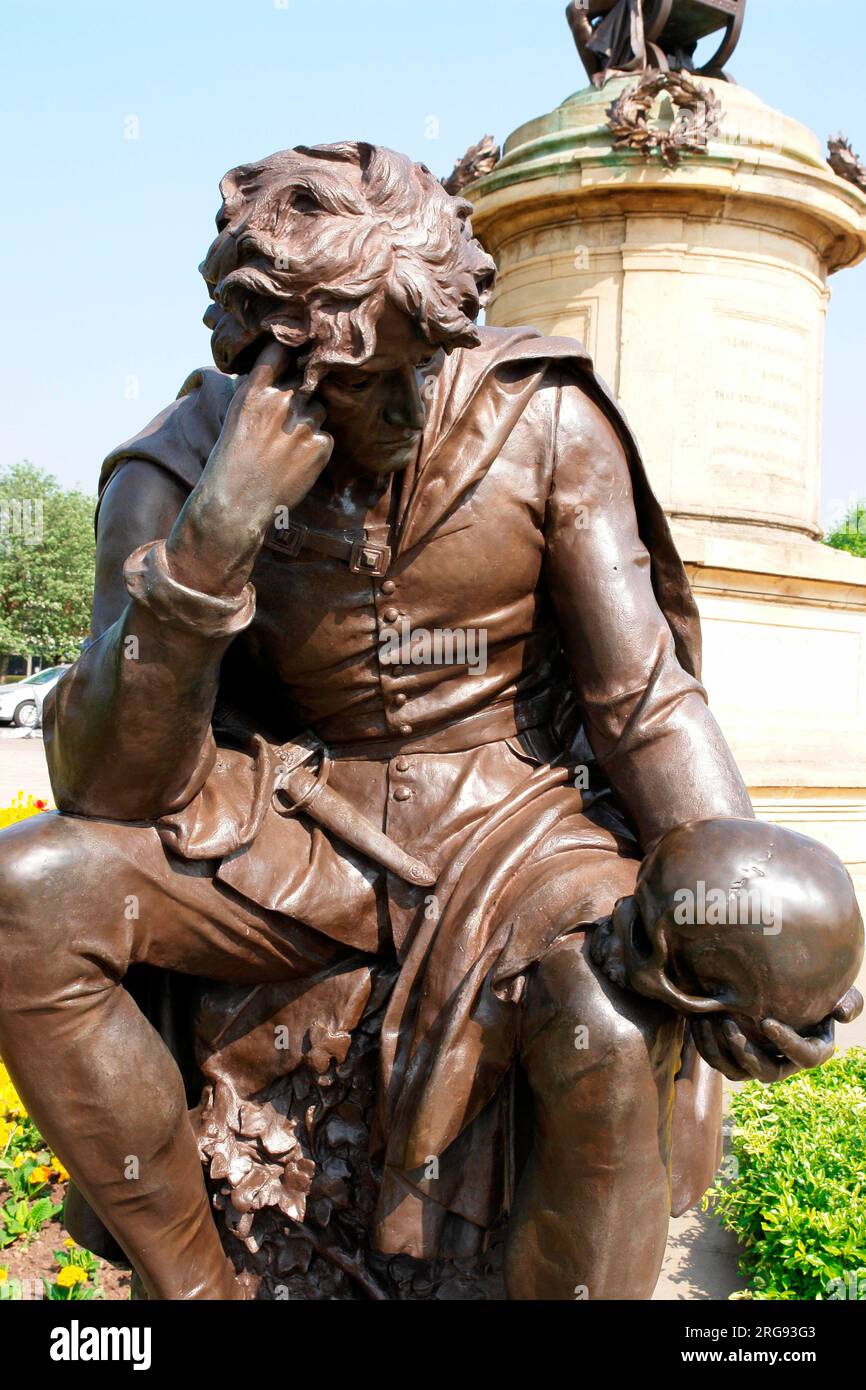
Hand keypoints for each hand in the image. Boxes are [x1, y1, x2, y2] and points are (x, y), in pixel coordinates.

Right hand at [166, 341, 332, 595]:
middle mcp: (281, 401)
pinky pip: (325, 436)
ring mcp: (303, 423)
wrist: (236, 505)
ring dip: (309, 422)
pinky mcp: (320, 446)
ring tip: (286, 447)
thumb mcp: (236, 415)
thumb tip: (283, 370)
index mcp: (254, 389)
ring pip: (319, 409)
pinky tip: (295, 463)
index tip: (294, 355)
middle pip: (305, 380)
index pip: (280, 350)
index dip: (289, 353)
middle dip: (300, 394)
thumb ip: (260, 390)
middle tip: (285, 421)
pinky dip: (315, 447)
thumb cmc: (230, 461)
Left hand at [690, 988, 862, 1082]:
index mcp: (812, 1050)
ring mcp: (757, 1062)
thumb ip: (848, 1000)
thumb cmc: (813, 989)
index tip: (767, 1021)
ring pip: (736, 1071)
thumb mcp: (838, 991)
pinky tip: (697, 1017)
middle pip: (766, 1073)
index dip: (787, 1043)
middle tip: (728, 1024)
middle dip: (745, 1052)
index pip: (804, 1057)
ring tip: (707, 1019)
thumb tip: (842, 1014)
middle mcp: (784, 1063)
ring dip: (719, 1050)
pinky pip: (717, 1060)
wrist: (777, 988)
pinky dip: (704, 1043)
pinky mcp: (734, 1057)